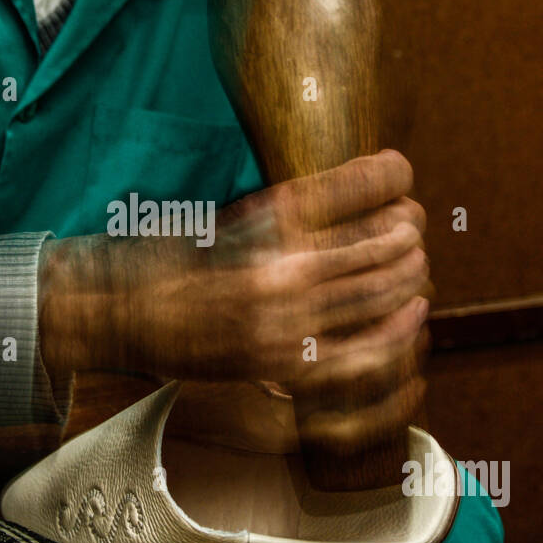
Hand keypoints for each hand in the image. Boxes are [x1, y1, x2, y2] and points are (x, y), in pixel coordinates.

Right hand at [39, 150, 428, 388]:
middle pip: (380, 246)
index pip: (359, 187)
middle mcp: (283, 268)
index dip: (392, 179)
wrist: (125, 313)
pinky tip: (412, 322)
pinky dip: (395, 337)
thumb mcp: (239, 212)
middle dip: (408, 236)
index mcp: (269, 220)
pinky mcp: (283, 364)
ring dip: (407, 278)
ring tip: (416, 267)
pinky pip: (361, 357)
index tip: (401, 178)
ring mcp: (286, 320)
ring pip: (376, 295)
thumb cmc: (179, 257)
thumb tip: (370, 179)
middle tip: (415, 229)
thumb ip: (300, 201)